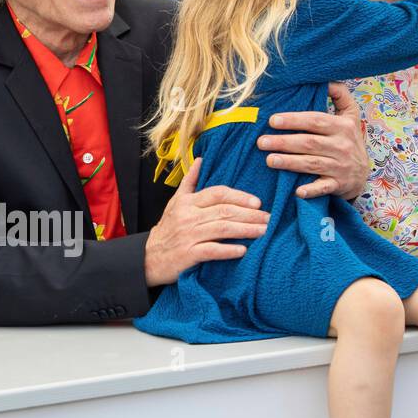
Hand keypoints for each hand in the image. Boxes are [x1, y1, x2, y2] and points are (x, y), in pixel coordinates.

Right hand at [143, 157, 268, 286]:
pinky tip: (243, 250)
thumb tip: (201, 160)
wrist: (148, 257)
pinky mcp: (188, 254)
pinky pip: (212, 251)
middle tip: (269, 218)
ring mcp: (188, 236)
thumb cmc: (167, 229)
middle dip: (250, 214)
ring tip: (263, 232)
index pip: (218, 193)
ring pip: (221, 228)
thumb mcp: (175, 202)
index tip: (258, 202)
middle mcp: (188, 216)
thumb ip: (190, 182)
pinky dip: (228, 250)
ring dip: (245, 230)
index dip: (239, 196)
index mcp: (188, 202)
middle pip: (224, 211)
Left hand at [258, 82, 369, 198]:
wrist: (362, 174)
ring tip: (269, 160)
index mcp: (342, 126)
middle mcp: (342, 145)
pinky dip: (311, 190)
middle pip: (310, 142)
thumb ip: (340, 95)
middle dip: (284, 142)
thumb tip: (327, 79)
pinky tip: (297, 191)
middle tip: (261, 142)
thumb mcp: (350, 115)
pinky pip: (324, 188)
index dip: (294, 120)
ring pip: (312, 164)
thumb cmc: (348, 140)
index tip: (272, 120)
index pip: (316, 120)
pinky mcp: (338, 184)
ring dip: (290, 162)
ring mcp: (341, 166)